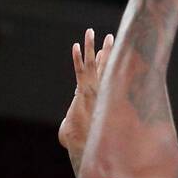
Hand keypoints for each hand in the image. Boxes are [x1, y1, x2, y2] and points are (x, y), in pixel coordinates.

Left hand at [59, 29, 114, 167]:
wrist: (86, 145)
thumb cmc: (84, 142)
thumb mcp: (80, 132)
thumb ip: (74, 128)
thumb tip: (66, 134)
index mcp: (103, 98)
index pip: (106, 77)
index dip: (106, 64)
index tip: (106, 53)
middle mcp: (100, 91)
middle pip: (105, 66)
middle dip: (108, 51)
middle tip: (111, 36)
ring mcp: (93, 89)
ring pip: (93, 64)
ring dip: (91, 47)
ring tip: (89, 32)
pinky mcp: (83, 91)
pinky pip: (80, 71)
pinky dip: (77, 59)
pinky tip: (75, 46)